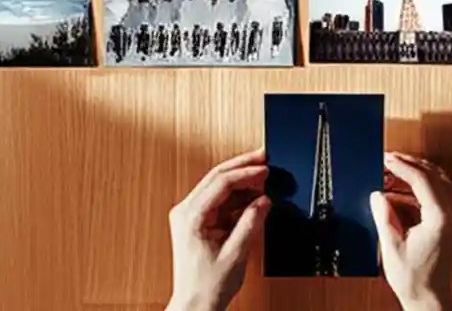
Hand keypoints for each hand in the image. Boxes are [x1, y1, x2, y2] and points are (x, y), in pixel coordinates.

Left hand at [167, 148, 270, 310]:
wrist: (195, 305)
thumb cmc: (207, 286)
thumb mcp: (236, 254)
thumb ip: (251, 223)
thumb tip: (264, 201)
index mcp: (191, 217)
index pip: (220, 182)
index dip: (246, 172)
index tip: (265, 169)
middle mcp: (186, 211)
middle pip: (217, 177)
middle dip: (243, 166)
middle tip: (265, 157)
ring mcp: (190, 215)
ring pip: (218, 186)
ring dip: (241, 182)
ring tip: (264, 178)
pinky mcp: (197, 221)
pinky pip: (219, 200)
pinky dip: (237, 197)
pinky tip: (254, 197)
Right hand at [370, 152, 451, 310]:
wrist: (428, 299)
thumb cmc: (413, 279)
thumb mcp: (391, 246)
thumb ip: (384, 216)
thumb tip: (377, 194)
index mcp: (439, 219)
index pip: (422, 181)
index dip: (403, 166)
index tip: (387, 158)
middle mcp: (450, 217)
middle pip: (435, 177)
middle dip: (411, 164)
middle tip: (390, 158)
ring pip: (441, 183)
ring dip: (420, 172)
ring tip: (397, 168)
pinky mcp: (448, 225)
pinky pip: (441, 195)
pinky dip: (424, 186)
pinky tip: (404, 189)